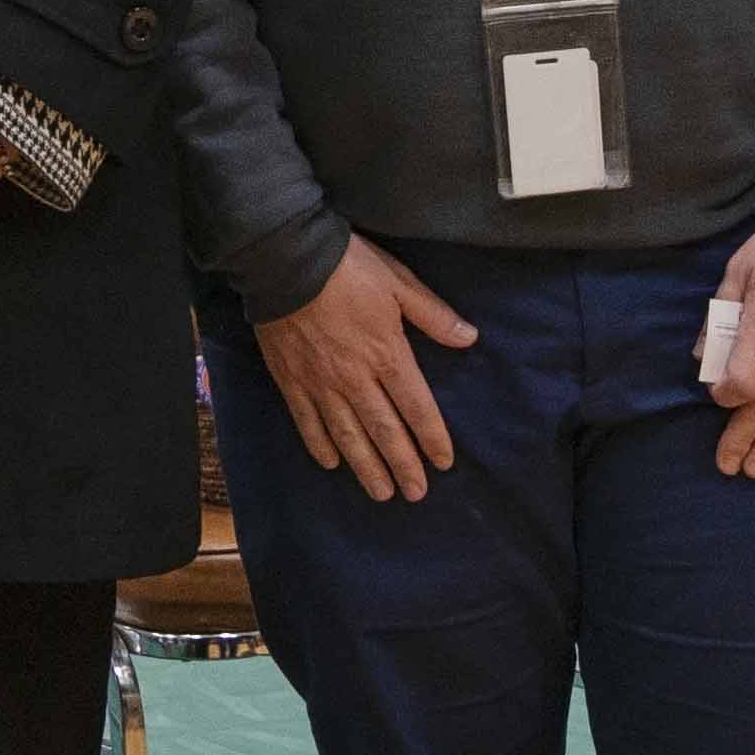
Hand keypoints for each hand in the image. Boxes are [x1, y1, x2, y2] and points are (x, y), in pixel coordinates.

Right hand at [252, 232, 476, 502]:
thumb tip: (470, 338)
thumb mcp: (399, 282)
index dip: (432, 438)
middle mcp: (356, 378)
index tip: (443, 463)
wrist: (285, 259)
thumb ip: (433, 315)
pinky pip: (308, 422)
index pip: (417, 407)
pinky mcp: (291, 380)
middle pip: (385, 431)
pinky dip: (320, 445)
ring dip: (367, 467)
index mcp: (388, 354)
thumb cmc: (347, 266)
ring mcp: (321, 384)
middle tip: (415, 494)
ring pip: (348, 436)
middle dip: (403, 465)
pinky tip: (331, 463)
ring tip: (381, 493)